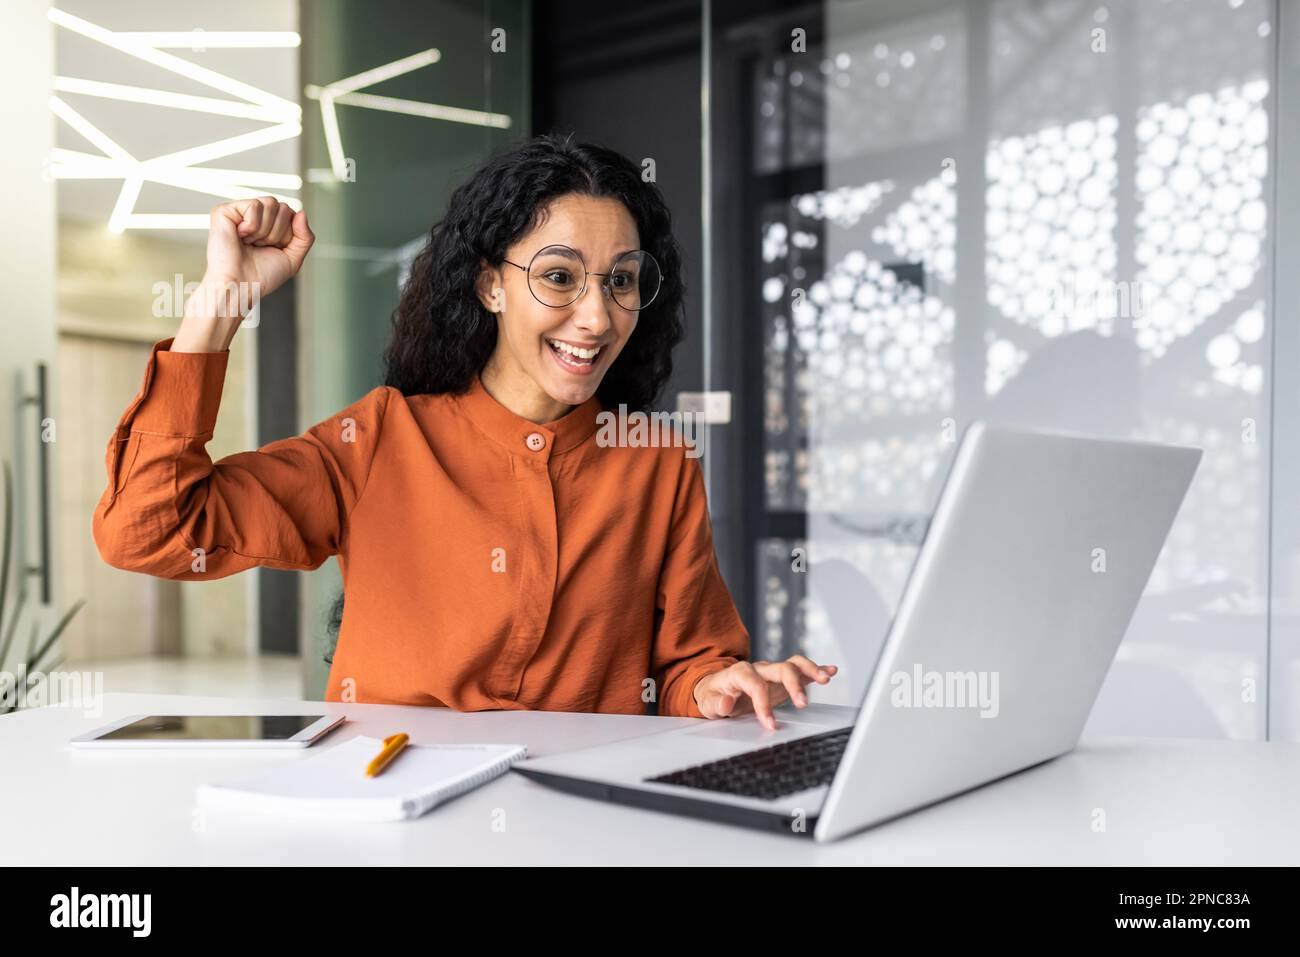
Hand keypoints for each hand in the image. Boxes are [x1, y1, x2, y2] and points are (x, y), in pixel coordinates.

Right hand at [203, 196, 313, 297]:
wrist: (241, 286)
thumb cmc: (261, 277)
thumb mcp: (293, 258)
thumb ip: (305, 237)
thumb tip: (301, 213)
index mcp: (267, 226)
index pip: (292, 214)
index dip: (288, 235)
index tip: (273, 249)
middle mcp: (253, 217)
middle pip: (283, 207)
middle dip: (277, 232)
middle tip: (259, 246)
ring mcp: (238, 212)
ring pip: (270, 203)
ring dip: (265, 231)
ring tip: (250, 242)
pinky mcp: (224, 211)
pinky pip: (254, 205)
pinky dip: (252, 225)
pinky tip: (240, 236)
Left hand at [693, 656, 838, 729]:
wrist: (716, 688)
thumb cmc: (713, 695)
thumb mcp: (708, 703)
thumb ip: (717, 703)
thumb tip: (726, 701)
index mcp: (740, 673)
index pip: (755, 685)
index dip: (763, 704)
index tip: (769, 724)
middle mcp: (759, 669)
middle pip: (781, 669)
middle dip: (794, 685)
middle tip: (802, 705)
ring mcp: (772, 672)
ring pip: (794, 664)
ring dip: (811, 670)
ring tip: (825, 679)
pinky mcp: (782, 679)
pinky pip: (801, 670)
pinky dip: (816, 669)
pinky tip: (831, 671)